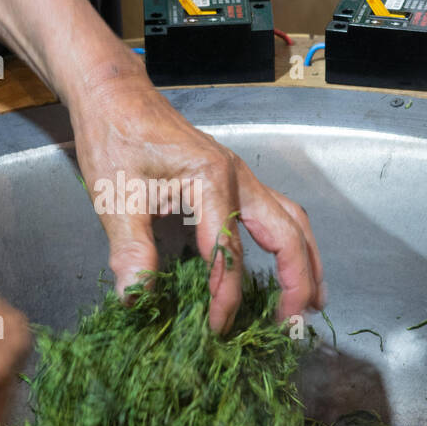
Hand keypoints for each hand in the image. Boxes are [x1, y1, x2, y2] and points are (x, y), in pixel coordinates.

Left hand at [70, 63, 324, 331]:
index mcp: (210, 180)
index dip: (225, 296)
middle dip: (298, 281)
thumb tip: (136, 300)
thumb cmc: (113, 138)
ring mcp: (240, 177)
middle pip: (287, 233)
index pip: (230, 251)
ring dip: (306, 261)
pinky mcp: (233, 180)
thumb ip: (130, 249)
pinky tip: (287, 265)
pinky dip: (290, 243)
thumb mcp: (114, 196)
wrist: (113, 96)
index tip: (217, 329)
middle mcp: (237, 177)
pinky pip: (277, 213)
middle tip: (295, 324)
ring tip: (312, 301)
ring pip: (292, 221)